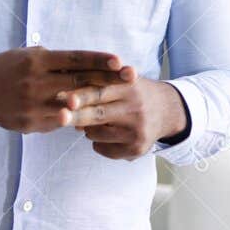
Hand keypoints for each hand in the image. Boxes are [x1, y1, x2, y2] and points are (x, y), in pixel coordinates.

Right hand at [0, 47, 131, 134]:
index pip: (75, 59)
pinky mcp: (30, 122)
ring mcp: (34, 103)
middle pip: (79, 82)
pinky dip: (73, 119)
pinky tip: (87, 120)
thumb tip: (82, 61)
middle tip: (130, 79)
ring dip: (94, 105)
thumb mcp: (27, 56)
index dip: (99, 60)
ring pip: (72, 106)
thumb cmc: (6, 68)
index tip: (120, 61)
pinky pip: (58, 122)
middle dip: (107, 81)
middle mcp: (37, 81)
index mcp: (38, 60)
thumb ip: (54, 59)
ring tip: (116, 104)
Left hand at [67, 67, 189, 160]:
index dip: (81, 96)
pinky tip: (105, 134)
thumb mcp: (123, 80)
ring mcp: (137, 132)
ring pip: (96, 135)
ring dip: (86, 129)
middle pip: (98, 115)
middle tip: (60, 117)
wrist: (168, 111)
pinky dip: (97, 142)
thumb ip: (98, 82)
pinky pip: (103, 149)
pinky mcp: (136, 149)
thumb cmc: (135, 92)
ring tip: (92, 121)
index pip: (101, 92)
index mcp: (130, 89)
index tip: (63, 99)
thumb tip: (65, 97)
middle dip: (76, 116)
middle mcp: (135, 110)